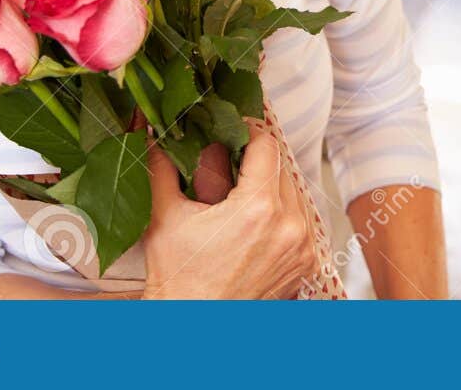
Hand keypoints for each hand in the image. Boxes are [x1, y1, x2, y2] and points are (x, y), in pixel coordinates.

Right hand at [142, 120, 317, 298]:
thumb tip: (152, 134)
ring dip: (273, 187)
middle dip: (257, 162)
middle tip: (231, 165)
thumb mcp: (165, 218)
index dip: (247, 133)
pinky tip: (258, 222)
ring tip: (242, 196)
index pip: (267, 146)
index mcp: (258, 209)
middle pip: (282, 168)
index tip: (232, 134)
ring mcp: (303, 247)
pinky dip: (284, 214)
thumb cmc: (178, 279)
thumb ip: (162, 167)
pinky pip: (303, 220)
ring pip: (296, 193)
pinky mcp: (308, 263)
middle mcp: (290, 226)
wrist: (192, 327)